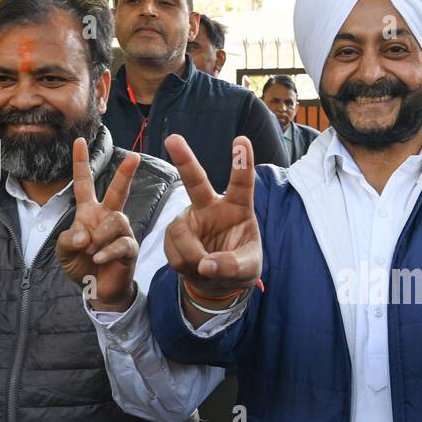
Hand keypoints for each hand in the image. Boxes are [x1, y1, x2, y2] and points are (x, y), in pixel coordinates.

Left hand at [55, 138, 139, 310]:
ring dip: (101, 236)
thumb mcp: (64, 251)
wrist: (97, 289)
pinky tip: (98, 260)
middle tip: (134, 157)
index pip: (84, 184)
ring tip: (92, 252)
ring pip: (116, 220)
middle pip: (117, 191)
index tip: (79, 142)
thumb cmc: (81, 266)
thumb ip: (68, 239)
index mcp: (89, 213)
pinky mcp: (129, 249)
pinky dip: (106, 252)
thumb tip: (85, 236)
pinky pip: (121, 243)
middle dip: (125, 174)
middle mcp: (107, 218)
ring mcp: (121, 233)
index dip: (81, 163)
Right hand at [163, 134, 261, 298]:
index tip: (242, 140)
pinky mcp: (174, 234)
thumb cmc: (240, 266)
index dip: (242, 162)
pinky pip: (173, 250)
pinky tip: (194, 268)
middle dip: (184, 160)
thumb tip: (205, 265)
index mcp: (238, 207)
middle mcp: (211, 206)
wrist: (218, 281)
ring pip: (181, 233)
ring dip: (192, 256)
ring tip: (204, 268)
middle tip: (173, 139)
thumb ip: (232, 266)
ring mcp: (189, 219)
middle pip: (195, 180)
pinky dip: (185, 265)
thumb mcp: (248, 269)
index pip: (242, 183)